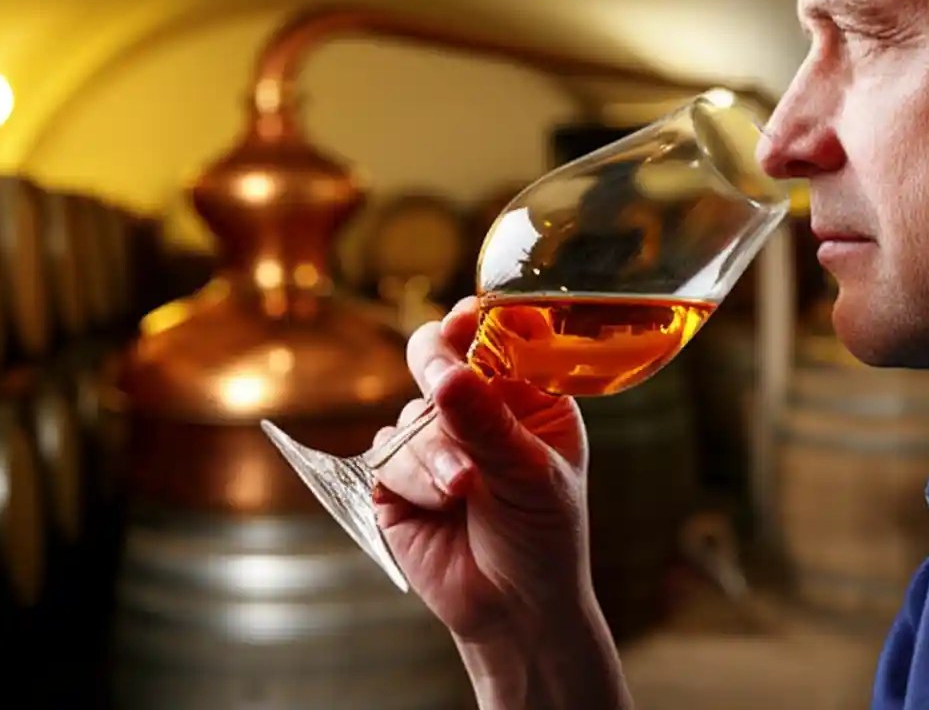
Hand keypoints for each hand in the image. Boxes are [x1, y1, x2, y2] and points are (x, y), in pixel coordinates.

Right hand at [374, 296, 591, 640]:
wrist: (514, 610)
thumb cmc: (542, 537)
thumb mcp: (531, 475)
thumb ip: (489, 424)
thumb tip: (447, 378)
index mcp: (524, 394)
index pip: (497, 337)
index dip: (478, 321)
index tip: (467, 318)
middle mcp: (475, 408)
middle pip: (436, 353)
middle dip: (435, 366)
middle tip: (443, 385)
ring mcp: (432, 440)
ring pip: (410, 413)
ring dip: (433, 451)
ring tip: (463, 491)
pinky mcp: (396, 478)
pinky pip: (386, 454)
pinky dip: (411, 478)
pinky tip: (441, 505)